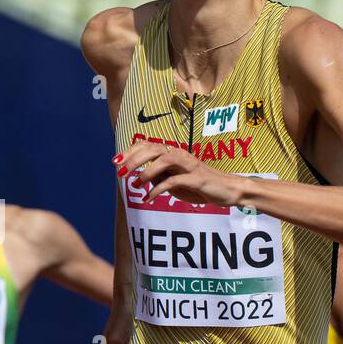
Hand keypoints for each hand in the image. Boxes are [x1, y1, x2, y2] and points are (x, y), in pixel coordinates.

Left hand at [114, 143, 245, 207]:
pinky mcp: (197, 178)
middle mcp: (180, 156)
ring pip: (164, 159)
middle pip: (154, 149)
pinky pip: (175, 181)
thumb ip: (159, 177)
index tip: (115, 161)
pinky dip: (159, 189)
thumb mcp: (175, 181)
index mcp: (174, 154)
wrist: (227, 190)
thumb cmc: (199, 185)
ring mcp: (190, 165)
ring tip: (136, 183)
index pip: (148, 145)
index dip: (130, 151)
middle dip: (134, 159)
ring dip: (147, 171)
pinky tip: (150, 198)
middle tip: (121, 172)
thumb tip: (139, 177)